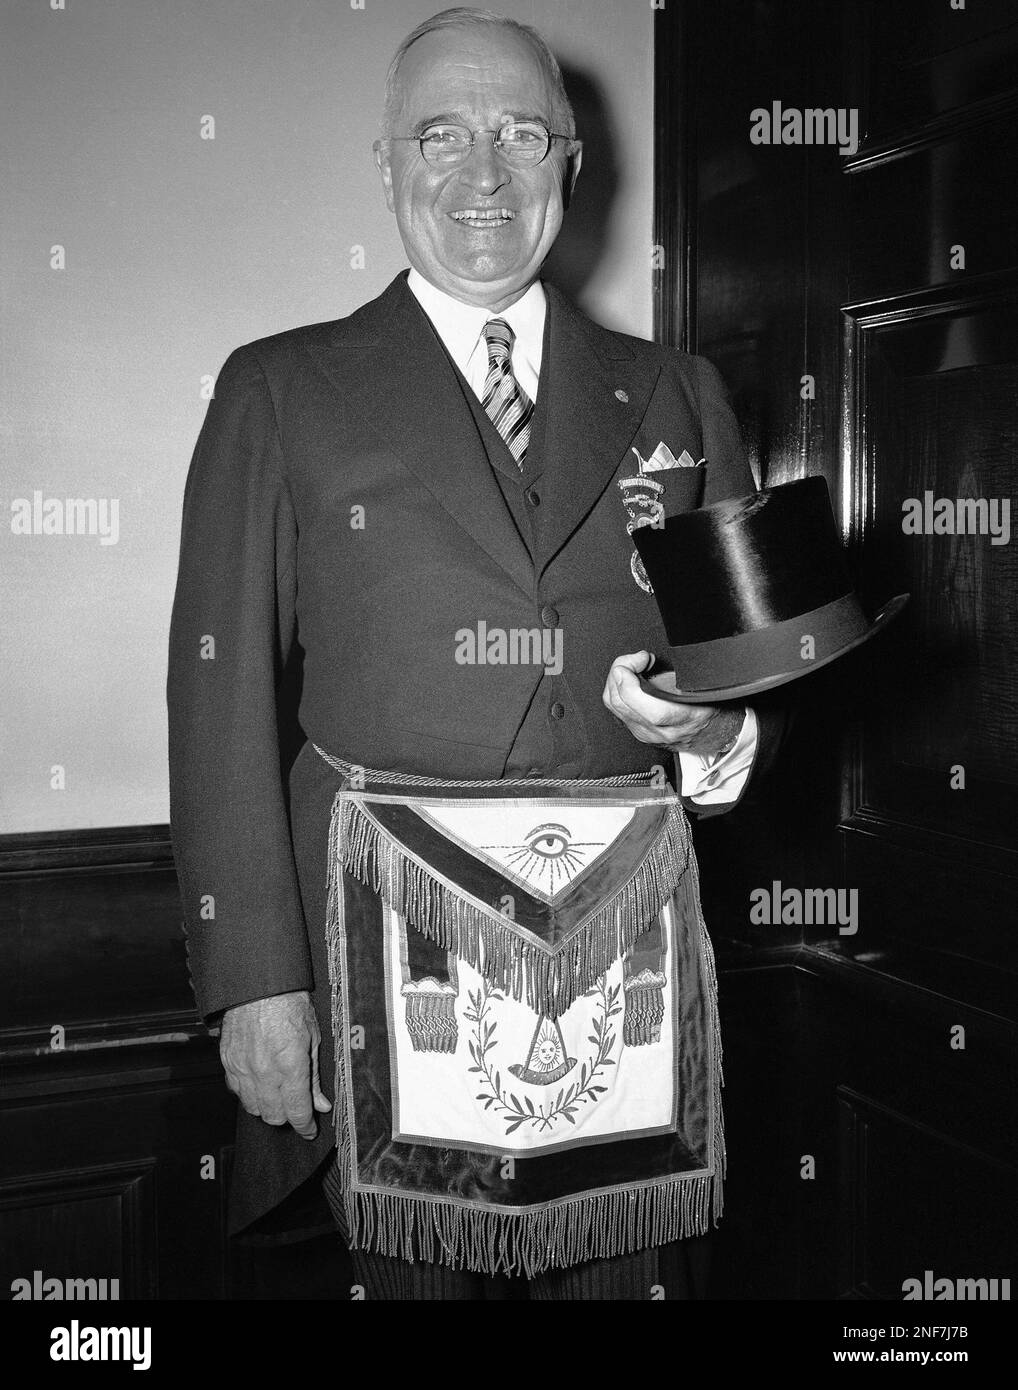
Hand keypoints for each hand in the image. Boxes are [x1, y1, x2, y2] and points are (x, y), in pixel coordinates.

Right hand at [219, 990, 330, 1139]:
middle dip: (288, 1117)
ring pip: (254, 1108)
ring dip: (267, 1107)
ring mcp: (243, 1069)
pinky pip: (237, 1092)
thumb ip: (315, 1076)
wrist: (258, 985)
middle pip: (274, 1117)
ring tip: (278, 1094)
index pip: (297, 1113)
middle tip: (296, 1106)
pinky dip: (249, 1094)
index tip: (310, 1130)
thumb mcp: (313, 1038)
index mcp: (290, 1066)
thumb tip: (321, 1103)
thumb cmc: (289, 1005)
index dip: (306, 1127)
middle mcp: (265, 1073)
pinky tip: (259, 1082)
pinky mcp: (228, 1063)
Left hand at [602, 650, 743, 755]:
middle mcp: (661, 731)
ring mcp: (645, 733)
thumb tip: (662, 655)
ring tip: (633, 665)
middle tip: (636, 658)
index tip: (639, 659)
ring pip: (613, 703)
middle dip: (621, 671)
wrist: (711, 734)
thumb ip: (689, 673)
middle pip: (622, 702)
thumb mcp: (707, 687)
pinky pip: (615, 707)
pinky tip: (629, 677)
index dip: (635, 683)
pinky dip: (617, 687)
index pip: (650, 711)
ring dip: (617, 678)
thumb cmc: (712, 707)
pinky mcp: (636, 731)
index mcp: (686, 719)